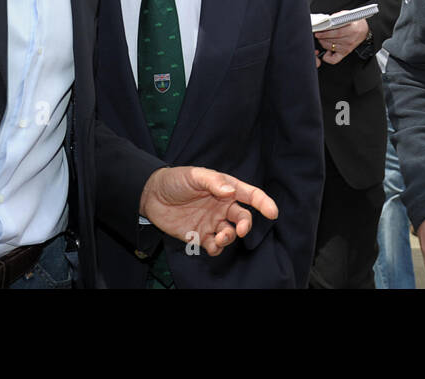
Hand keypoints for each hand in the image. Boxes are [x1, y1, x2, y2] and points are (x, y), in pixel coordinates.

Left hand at [139, 166, 277, 255]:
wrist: (151, 195)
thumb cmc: (175, 180)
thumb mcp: (194, 175)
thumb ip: (213, 182)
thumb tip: (231, 191)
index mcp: (225, 189)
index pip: (250, 196)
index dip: (264, 203)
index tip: (272, 212)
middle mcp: (222, 207)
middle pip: (242, 218)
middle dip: (245, 225)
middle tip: (239, 230)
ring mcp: (212, 222)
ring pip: (230, 234)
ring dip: (230, 238)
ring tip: (220, 238)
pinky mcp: (200, 236)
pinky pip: (214, 246)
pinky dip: (217, 249)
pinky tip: (211, 245)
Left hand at [314, 19, 367, 65]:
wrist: (364, 29)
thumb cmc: (355, 22)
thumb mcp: (347, 15)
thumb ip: (336, 18)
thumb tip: (325, 21)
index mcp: (352, 29)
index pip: (336, 33)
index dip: (325, 33)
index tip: (319, 32)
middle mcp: (350, 40)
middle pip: (332, 40)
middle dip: (322, 38)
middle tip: (318, 34)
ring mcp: (347, 47)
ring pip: (331, 47)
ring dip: (323, 44)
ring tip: (321, 39)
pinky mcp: (345, 52)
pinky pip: (335, 59)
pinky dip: (328, 57)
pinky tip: (327, 51)